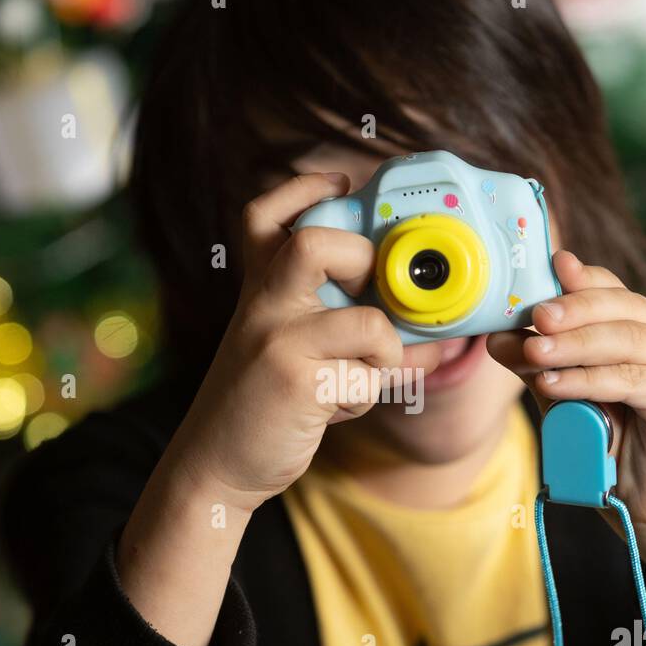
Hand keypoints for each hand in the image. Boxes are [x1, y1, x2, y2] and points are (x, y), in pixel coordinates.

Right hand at [171, 172, 438, 513]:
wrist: (215, 464)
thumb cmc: (265, 401)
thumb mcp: (284, 346)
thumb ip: (338, 323)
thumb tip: (430, 327)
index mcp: (259, 288)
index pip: (265, 216)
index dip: (304, 187)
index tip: (341, 180)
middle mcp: (262, 306)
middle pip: (314, 244)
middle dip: (366, 261)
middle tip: (373, 290)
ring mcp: (276, 343)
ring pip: (368, 324)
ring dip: (387, 351)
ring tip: (367, 369)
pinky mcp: (295, 387)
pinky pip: (366, 380)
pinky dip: (367, 396)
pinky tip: (340, 406)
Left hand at [487, 250, 645, 553]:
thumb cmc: (607, 444)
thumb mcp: (563, 393)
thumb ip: (538, 361)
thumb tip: (496, 335)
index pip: (609, 290)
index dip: (577, 280)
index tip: (545, 270)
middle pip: (619, 308)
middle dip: (571, 310)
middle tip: (533, 316)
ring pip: (624, 341)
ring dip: (574, 345)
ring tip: (534, 352)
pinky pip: (631, 380)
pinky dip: (589, 380)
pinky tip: (555, 383)